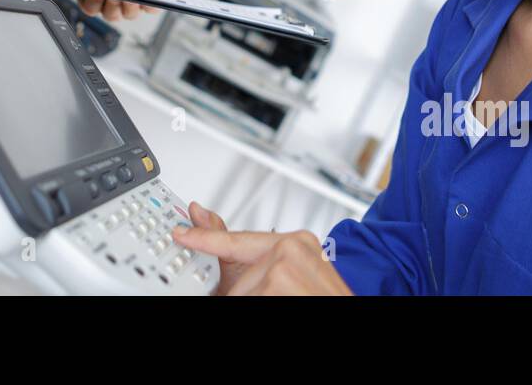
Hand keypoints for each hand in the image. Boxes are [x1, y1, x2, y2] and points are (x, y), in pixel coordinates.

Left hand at [172, 208, 352, 295]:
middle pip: (239, 277)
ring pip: (241, 293)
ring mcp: (288, 270)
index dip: (205, 237)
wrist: (351, 317)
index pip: (239, 238)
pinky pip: (248, 300)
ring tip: (288, 300)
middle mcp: (294, 250)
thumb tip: (200, 213)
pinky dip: (258, 304)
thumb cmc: (319, 300)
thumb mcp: (281, 274)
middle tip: (278, 296)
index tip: (180, 232)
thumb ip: (239, 247)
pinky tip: (286, 301)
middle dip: (247, 294)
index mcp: (295, 242)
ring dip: (255, 301)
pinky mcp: (280, 286)